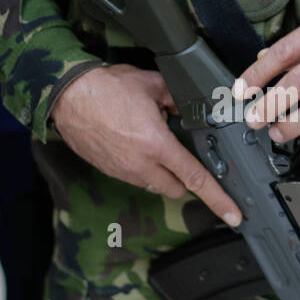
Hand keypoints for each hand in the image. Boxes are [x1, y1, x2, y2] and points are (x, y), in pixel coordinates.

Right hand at [53, 65, 242, 225]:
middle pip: (177, 189)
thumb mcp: (151, 84)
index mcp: (156, 145)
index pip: (195, 178)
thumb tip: (191, 107)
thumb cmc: (104, 88)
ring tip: (153, 143)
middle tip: (185, 156)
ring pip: (155, 185)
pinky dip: (142, 168)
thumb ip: (177, 99)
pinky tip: (136, 144)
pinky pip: (135, 178)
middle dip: (186, 179)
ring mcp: (123, 171)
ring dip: (163, 173)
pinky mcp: (110, 171)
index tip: (233, 214)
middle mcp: (141, 165)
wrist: (66, 96)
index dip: (218, 199)